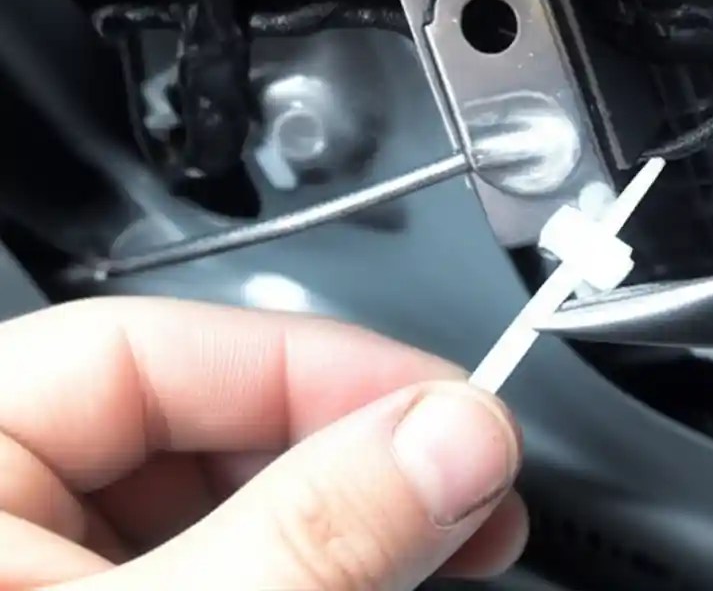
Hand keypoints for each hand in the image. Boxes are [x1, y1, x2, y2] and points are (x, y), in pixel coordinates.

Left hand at [0, 297, 524, 589]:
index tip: (446, 410)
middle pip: (195, 428)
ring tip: (450, 542)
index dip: (317, 366)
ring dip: (349, 517)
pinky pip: (212, 571)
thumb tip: (454, 434)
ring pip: (217, 509)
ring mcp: (37, 579)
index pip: (142, 347)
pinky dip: (306, 569)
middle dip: (353, 456)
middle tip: (468, 490)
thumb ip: (310, 533)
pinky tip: (383, 573)